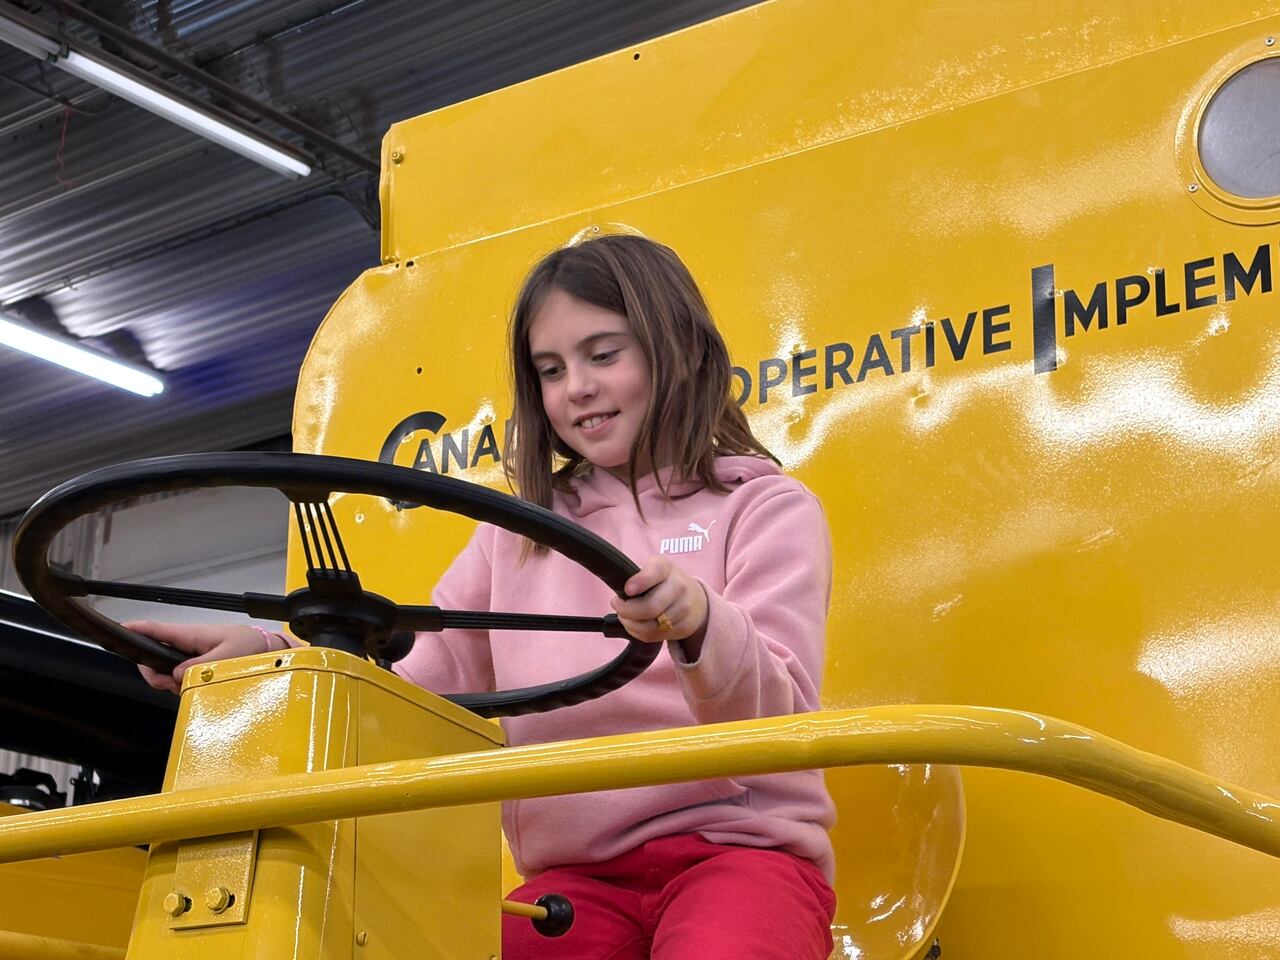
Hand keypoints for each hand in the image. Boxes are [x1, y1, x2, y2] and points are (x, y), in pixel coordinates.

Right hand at [126, 621, 274, 693]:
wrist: (266, 649)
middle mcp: (188, 642)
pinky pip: (177, 673)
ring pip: (164, 667)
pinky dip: (179, 683)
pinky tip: (191, 686)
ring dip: (168, 681)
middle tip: (168, 684)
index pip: (157, 629)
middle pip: (153, 655)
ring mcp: (190, 652)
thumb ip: (201, 665)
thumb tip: (176, 675)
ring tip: (184, 685)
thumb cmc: (250, 646)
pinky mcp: (195, 662)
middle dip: (153, 673)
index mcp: (193, 634)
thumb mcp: (228, 656)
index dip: (135, 630)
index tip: (118, 631)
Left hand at [609, 556, 708, 658]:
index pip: (655, 572)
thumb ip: (635, 575)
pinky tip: (635, 625)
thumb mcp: (651, 569)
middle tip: (617, 605)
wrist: (696, 599)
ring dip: (630, 624)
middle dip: (626, 610)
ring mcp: (684, 608)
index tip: (627, 589)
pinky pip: (654, 636)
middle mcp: (679, 586)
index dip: (641, 581)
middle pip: (650, 607)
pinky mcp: (683, 627)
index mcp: (666, 567)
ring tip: (625, 616)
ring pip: (650, 626)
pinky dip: (638, 633)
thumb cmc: (664, 582)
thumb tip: (620, 591)